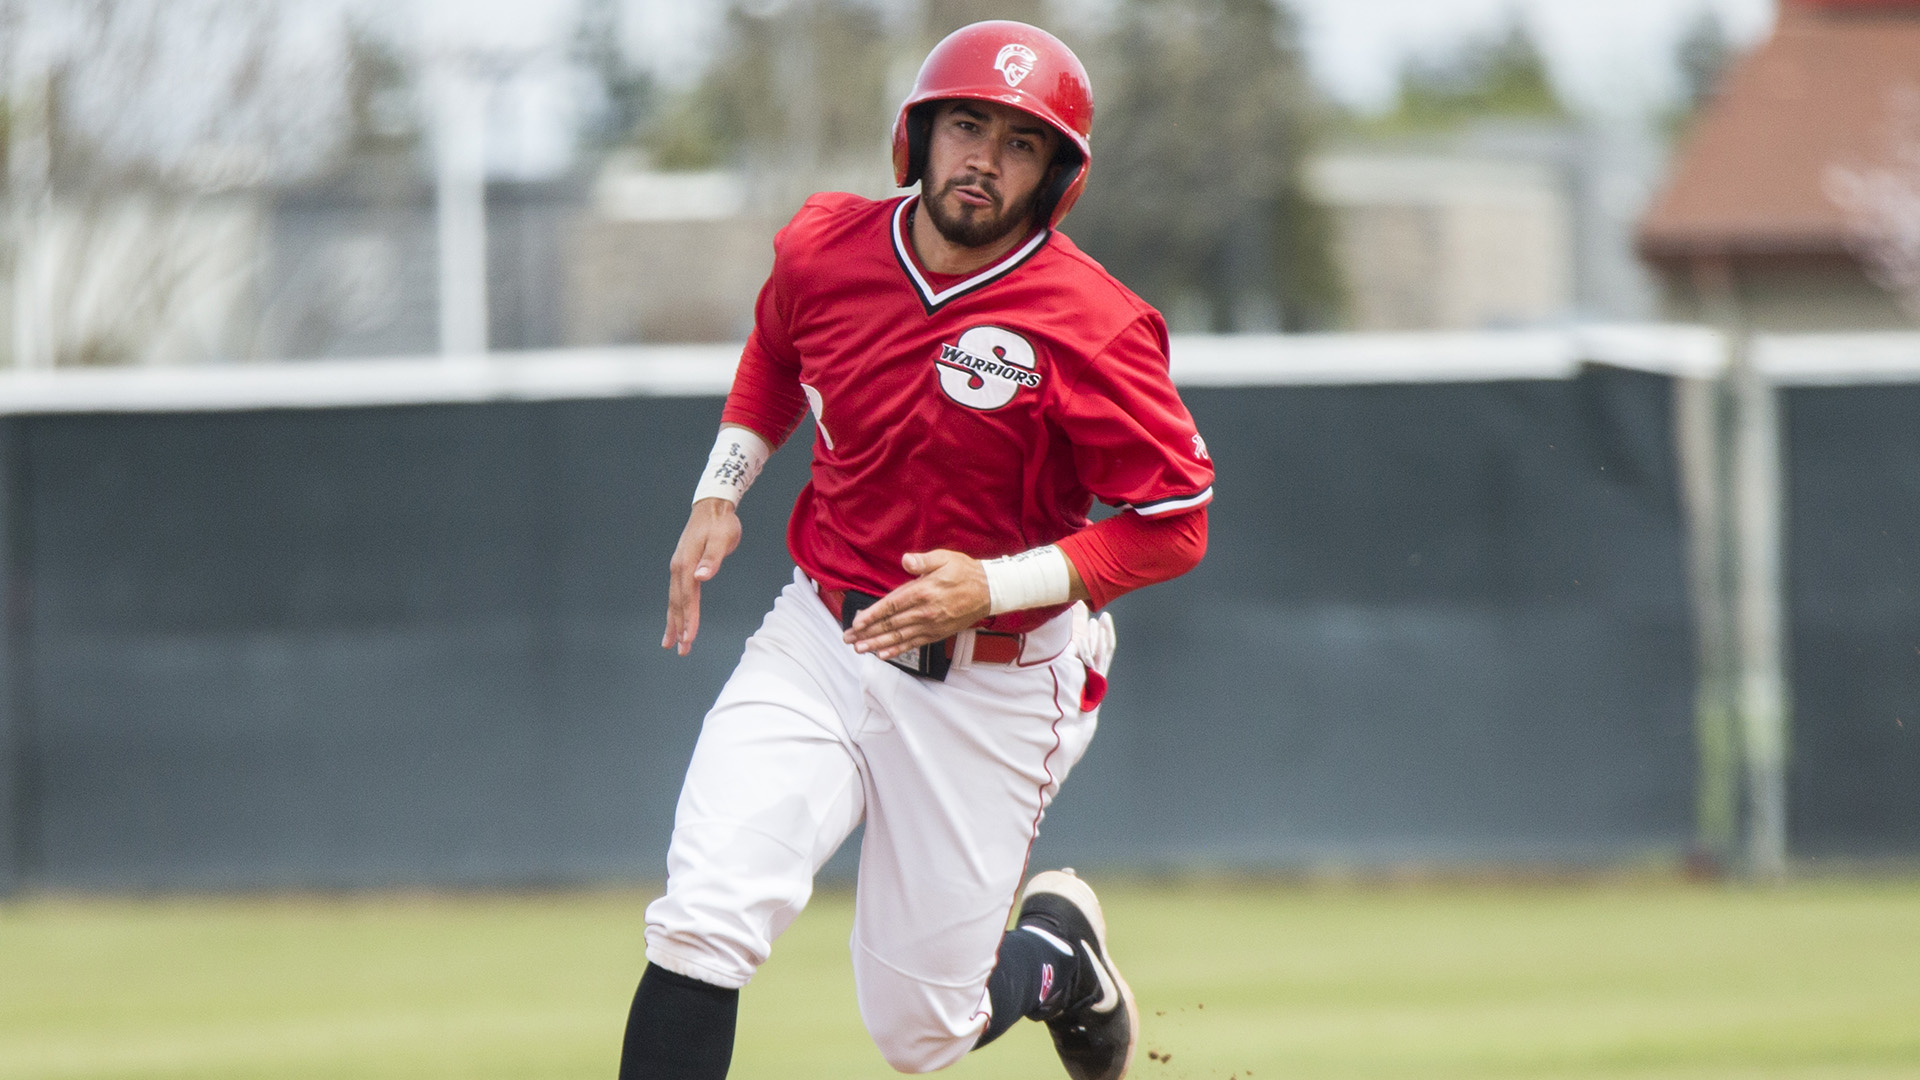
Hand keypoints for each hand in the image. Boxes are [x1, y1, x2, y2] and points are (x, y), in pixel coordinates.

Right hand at [663, 498, 741, 655]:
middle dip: (679, 628)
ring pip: (674, 601)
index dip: (689, 618)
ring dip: (674, 623)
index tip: (690, 638)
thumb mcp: (722, 538)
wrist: (713, 507)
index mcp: (687, 563)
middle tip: (681, 651)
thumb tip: (701, 576)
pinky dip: (676, 610)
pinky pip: (678, 594)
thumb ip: (712, 558)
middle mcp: (678, 568)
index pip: (688, 597)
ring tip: (672, 644)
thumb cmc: (721, 523)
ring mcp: (678, 568)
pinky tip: (676, 620)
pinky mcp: (682, 567)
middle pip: (677, 603)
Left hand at [844, 550, 989, 660]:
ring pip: (899, 637)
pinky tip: (883, 654)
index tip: (857, 623)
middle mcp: (925, 611)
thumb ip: (923, 561)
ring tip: (859, 649)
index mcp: (924, 591)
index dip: (873, 615)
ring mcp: (931, 625)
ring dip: (877, 644)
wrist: (990, 591)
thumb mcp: (944, 558)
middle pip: (891, 625)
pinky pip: (913, 644)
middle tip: (849, 639)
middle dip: (867, 633)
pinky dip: (897, 650)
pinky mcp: (937, 633)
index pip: (892, 605)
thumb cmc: (965, 572)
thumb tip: (906, 560)